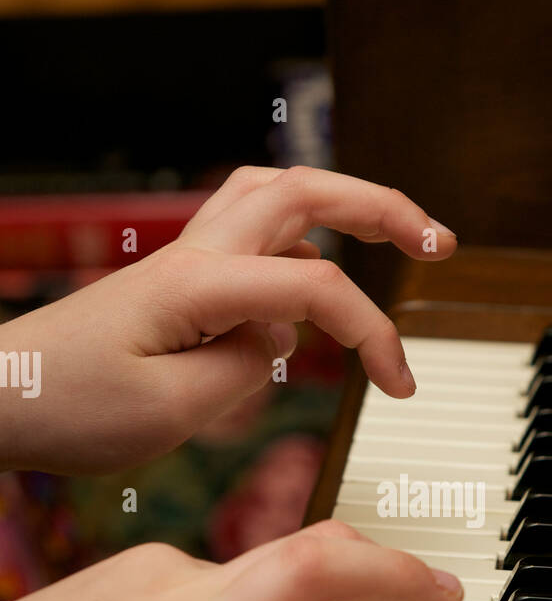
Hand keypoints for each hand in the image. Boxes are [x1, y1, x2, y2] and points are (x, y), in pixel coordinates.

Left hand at [0, 167, 456, 474]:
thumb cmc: (65, 406)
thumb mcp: (169, 411)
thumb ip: (242, 368)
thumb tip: (274, 339)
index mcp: (198, 284)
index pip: (318, 287)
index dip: (374, 333)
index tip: (400, 386)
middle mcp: (196, 255)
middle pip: (306, 190)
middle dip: (383, 208)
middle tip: (438, 242)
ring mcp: (185, 262)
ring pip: (276, 195)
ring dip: (343, 207)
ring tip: (393, 239)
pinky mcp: (177, 283)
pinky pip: (252, 239)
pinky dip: (300, 246)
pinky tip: (309, 301)